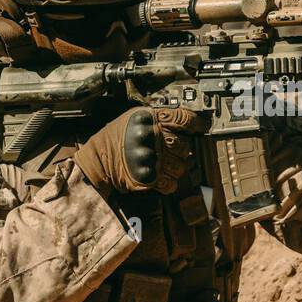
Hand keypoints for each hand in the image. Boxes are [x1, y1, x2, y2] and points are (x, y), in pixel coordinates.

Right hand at [74, 106, 209, 194]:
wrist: (98, 160)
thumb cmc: (117, 138)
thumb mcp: (135, 117)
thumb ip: (159, 118)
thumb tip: (187, 123)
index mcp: (148, 119)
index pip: (183, 118)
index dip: (196, 123)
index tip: (202, 126)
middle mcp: (150, 137)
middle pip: (184, 145)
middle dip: (181, 150)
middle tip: (172, 151)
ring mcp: (150, 158)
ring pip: (181, 166)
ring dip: (175, 168)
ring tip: (162, 164)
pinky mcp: (148, 178)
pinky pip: (171, 183)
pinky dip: (168, 182)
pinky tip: (159, 176)